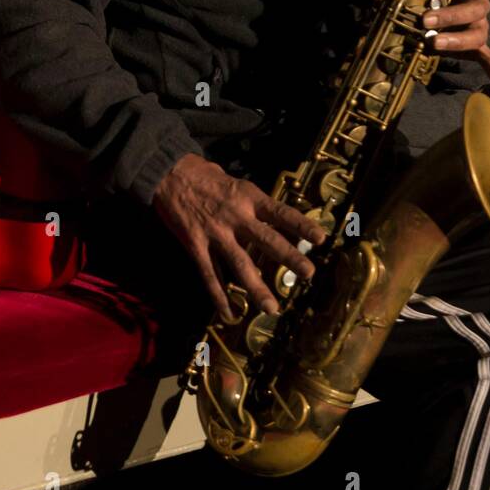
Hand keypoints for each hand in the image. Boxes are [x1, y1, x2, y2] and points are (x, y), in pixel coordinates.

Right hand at [151, 154, 326, 322]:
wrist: (168, 174)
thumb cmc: (204, 175)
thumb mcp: (235, 183)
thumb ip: (253, 203)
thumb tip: (275, 220)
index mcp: (248, 197)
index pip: (281, 212)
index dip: (302, 225)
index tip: (321, 238)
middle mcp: (236, 217)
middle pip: (267, 240)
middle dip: (289, 257)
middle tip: (308, 273)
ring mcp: (215, 233)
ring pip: (240, 265)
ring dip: (257, 288)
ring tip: (272, 308)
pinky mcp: (195, 246)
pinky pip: (211, 276)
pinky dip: (220, 297)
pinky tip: (229, 314)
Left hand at [421, 0, 489, 84]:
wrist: (441, 8)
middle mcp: (478, 2)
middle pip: (477, 8)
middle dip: (451, 14)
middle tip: (426, 19)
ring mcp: (478, 24)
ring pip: (477, 33)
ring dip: (457, 39)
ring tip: (434, 42)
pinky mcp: (475, 45)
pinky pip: (489, 58)